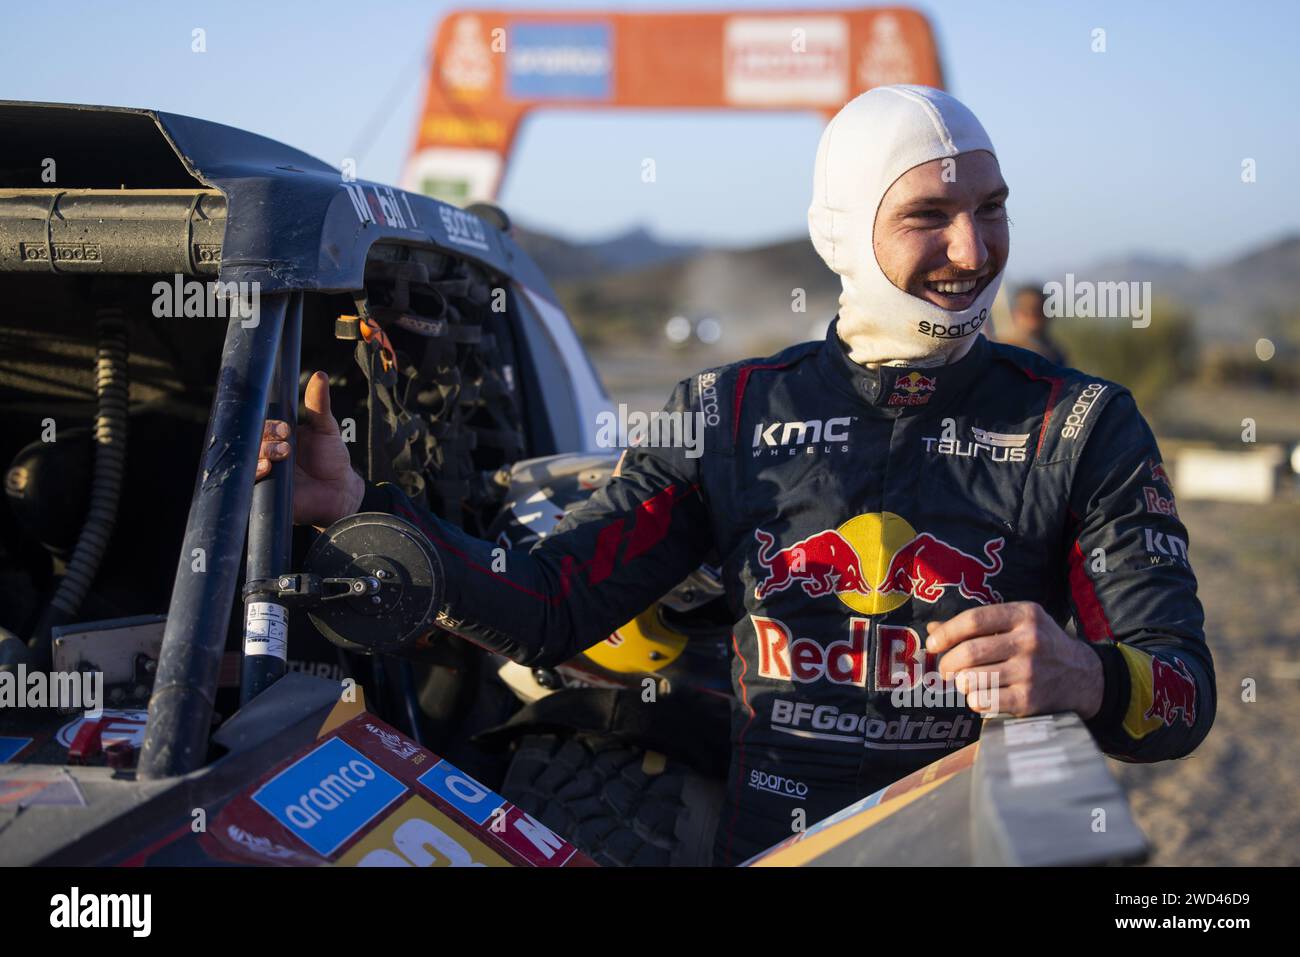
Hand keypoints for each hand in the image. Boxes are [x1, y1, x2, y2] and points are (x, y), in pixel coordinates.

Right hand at [257, 370, 364, 526]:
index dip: (269, 424)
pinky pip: (250, 481)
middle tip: (286, 444)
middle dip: (267, 439)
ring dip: (262, 455)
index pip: (261, 423)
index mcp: (277, 435)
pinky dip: (255, 474)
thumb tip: (320, 375)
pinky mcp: (264, 490)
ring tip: (282, 455)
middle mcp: (267, 451)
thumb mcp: (326, 428)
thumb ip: (319, 404)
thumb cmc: (332, 458)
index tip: (285, 428)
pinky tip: (266, 469)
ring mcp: (264, 471)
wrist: (340, 490)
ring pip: (249, 459)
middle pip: (252, 440)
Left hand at [924, 601, 1103, 718]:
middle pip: (969, 652)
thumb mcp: (1018, 623)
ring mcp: (1031, 672)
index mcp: (1025, 615)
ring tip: (965, 682)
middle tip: (944, 669)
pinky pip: (984, 702)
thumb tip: (933, 628)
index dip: (946, 633)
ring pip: (973, 678)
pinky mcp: (1030, 700)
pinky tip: (980, 696)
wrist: (1084, 676)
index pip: (973, 620)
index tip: (932, 643)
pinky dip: (973, 700)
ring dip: (960, 683)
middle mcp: (1030, 641)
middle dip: (947, 663)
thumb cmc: (1041, 645)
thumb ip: (978, 625)